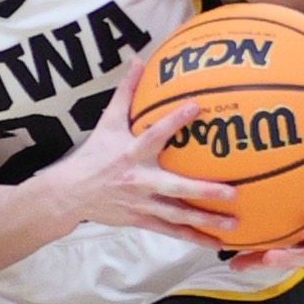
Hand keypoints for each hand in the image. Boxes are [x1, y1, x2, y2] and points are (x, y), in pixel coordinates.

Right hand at [50, 60, 237, 243]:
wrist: (71, 194)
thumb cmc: (94, 156)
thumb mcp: (107, 123)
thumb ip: (126, 93)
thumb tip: (139, 60)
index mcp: (130, 153)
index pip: (153, 135)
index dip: (173, 121)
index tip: (196, 107)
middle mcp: (138, 181)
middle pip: (173, 186)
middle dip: (202, 190)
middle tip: (231, 191)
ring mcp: (141, 204)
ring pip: (176, 214)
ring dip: (204, 220)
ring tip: (232, 224)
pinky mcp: (141, 220)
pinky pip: (170, 231)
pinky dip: (192, 237)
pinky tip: (215, 243)